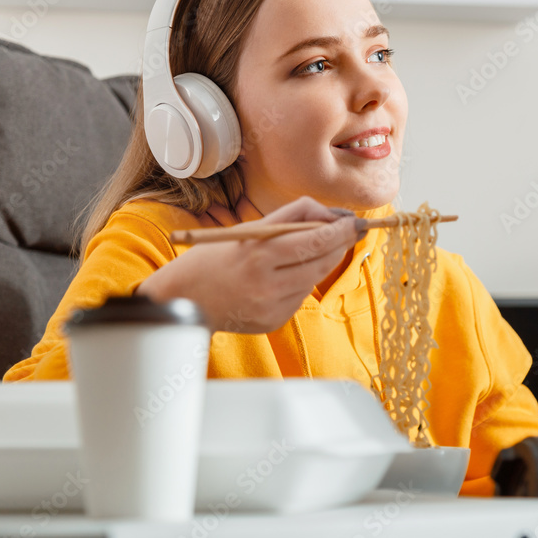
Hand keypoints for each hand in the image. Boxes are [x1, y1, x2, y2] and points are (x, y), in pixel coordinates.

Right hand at [136, 196, 361, 332]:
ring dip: (321, 262)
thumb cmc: (217, 255)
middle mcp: (267, 284)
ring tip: (315, 248)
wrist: (185, 299)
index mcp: (259, 254)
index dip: (340, 231)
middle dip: (340, 245)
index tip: (353, 221)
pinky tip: (284, 276)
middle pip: (321, 262)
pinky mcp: (273, 322)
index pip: (314, 241)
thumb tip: (333, 216)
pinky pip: (300, 297)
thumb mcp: (251, 227)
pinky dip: (300, 282)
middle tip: (350, 232)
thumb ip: (294, 215)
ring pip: (314, 280)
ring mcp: (271, 307)